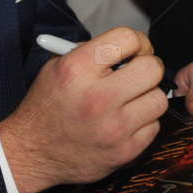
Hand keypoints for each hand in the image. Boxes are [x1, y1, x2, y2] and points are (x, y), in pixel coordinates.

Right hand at [0, 27, 166, 192]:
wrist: (33, 153)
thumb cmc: (46, 108)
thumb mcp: (56, 67)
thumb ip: (93, 52)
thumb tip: (130, 47)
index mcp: (78, 69)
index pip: (128, 39)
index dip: (137, 41)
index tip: (135, 49)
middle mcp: (97, 97)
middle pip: (152, 68)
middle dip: (147, 66)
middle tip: (138, 72)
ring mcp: (114, 128)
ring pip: (159, 98)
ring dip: (147, 96)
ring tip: (130, 99)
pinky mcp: (125, 151)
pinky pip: (154, 126)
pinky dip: (143, 122)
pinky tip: (125, 121)